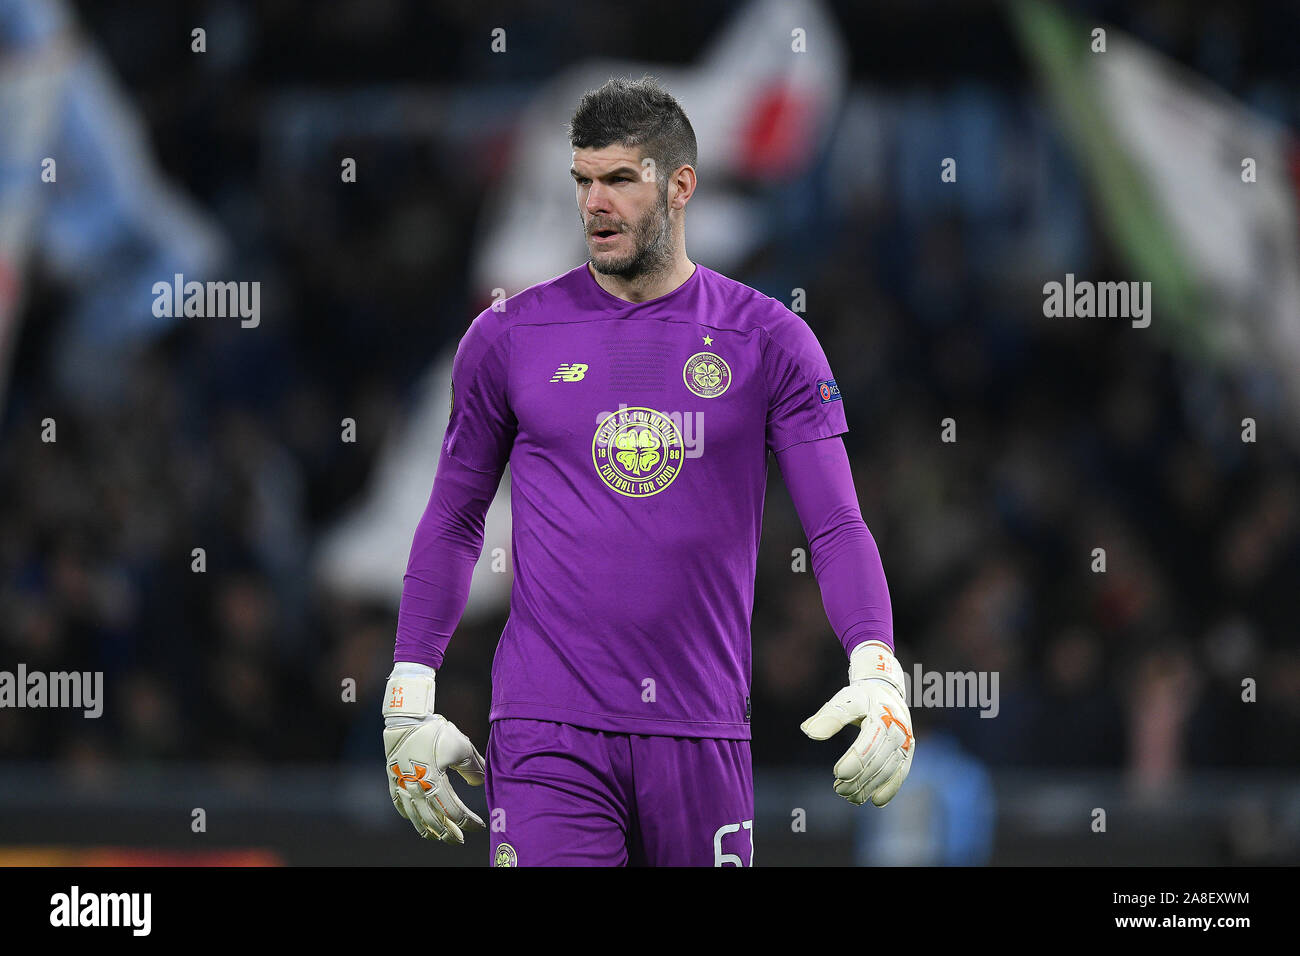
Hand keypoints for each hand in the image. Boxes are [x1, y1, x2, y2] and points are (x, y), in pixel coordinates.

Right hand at [382, 664, 485, 842]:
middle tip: (460, 839)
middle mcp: (416, 789)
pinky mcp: (393, 780)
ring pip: (415, 817)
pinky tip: (416, 820)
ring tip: (438, 836)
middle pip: (434, 820)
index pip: (454, 811)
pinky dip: (410, 816)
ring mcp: (402, 787)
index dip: (467, 821)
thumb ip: (473, 769)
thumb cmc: (436, 731)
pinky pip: (400, 805)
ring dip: (429, 830)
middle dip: (449, 832)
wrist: (406, 719)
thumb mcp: (462, 747)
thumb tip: (479, 785)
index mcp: (434, 783)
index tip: (478, 825)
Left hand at [800, 641, 913, 806]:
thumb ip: (828, 716)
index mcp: (881, 714)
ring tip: (850, 798)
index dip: (853, 760)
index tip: (836, 773)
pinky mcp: (907, 752)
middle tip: (838, 789)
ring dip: (870, 786)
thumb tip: (809, 732)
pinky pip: (901, 773)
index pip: (867, 742)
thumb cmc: (860, 697)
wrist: (886, 691)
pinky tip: (876, 801)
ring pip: (888, 770)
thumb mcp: (844, 700)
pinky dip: (890, 788)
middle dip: (859, 778)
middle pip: (878, 760)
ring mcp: (904, 742)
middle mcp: (897, 730)